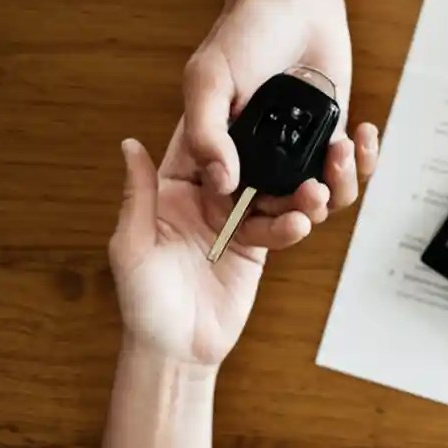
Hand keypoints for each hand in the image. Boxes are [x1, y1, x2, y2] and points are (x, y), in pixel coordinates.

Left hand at [109, 136, 376, 365]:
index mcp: (173, 188)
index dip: (228, 119)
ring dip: (299, 188)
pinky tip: (304, 223)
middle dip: (281, 150)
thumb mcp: (133, 247)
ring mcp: (236, 220)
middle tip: (311, 140)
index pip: (203, 143)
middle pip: (251, 161)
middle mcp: (208, 197)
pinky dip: (295, 223)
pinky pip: (283, 226)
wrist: (176, 353)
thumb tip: (130, 144)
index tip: (257, 94)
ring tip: (317, 188)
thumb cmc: (143, 304)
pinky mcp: (258, 246)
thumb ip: (138, 195)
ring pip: (275, 191)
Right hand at [175, 0, 376, 243]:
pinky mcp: (330, 135)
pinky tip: (362, 135)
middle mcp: (259, 159)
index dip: (256, 223)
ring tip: (340, 152)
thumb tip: (222, 184)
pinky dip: (363, 161)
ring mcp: (297, 150)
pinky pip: (351, 168)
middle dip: (303, 209)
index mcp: (221, 153)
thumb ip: (207, 132)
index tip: (275, 213)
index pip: (235, 211)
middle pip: (284, 212)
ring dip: (339, 186)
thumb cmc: (244, 32)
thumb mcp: (209, 80)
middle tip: (315, 192)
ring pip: (322, 198)